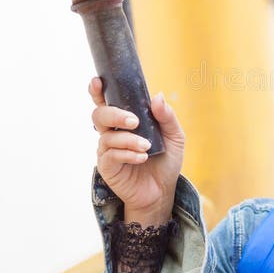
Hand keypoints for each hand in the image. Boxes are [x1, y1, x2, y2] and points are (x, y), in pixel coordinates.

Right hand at [89, 78, 184, 226]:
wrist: (163, 190)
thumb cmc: (166, 160)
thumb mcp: (175, 136)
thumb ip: (167, 116)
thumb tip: (157, 96)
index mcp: (126, 120)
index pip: (107, 102)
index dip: (98, 91)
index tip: (98, 82)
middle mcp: (113, 133)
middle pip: (99, 115)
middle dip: (115, 115)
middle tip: (134, 122)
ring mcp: (108, 150)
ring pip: (106, 136)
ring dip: (128, 139)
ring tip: (146, 146)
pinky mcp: (107, 166)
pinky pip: (110, 155)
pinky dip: (127, 154)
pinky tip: (142, 158)